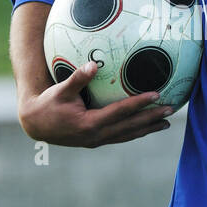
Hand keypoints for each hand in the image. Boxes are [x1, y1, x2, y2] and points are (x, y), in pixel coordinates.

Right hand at [18, 61, 174, 147]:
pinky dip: (135, 132)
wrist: (36, 125)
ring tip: (166, 123)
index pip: (120, 112)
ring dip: (147, 129)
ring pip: (128, 135)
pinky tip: (146, 128)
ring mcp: (97, 141)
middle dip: (151, 119)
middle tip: (170, 109)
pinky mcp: (96, 141)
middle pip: (130, 127)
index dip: (139, 103)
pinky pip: (121, 137)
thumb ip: (77, 79)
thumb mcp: (60, 90)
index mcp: (89, 124)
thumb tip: (93, 65)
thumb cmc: (48, 104)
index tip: (156, 95)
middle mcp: (96, 135)